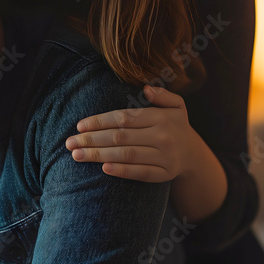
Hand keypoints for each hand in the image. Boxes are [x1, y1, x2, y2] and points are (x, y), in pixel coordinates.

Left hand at [64, 85, 202, 182]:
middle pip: (120, 137)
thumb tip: (146, 88)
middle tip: (69, 143)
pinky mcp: (164, 174)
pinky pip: (140, 173)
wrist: (193, 154)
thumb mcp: (177, 105)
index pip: (124, 118)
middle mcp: (162, 136)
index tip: (79, 126)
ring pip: (126, 155)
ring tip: (77, 155)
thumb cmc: (176, 126)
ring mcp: (164, 156)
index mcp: (160, 117)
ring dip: (99, 155)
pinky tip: (103, 168)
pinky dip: (121, 171)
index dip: (100, 121)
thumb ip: (163, 95)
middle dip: (92, 140)